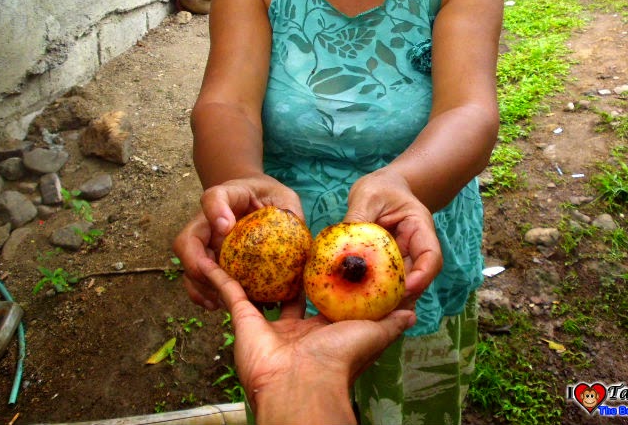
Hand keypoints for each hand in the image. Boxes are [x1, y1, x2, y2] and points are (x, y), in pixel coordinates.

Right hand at [172, 175, 301, 309]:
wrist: (257, 199)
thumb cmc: (271, 198)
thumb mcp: (284, 198)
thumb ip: (290, 212)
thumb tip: (297, 238)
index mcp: (227, 196)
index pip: (213, 198)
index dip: (215, 212)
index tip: (226, 227)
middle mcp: (207, 220)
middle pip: (186, 240)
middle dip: (197, 263)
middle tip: (219, 279)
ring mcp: (203, 242)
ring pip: (187, 263)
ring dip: (200, 284)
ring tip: (221, 301)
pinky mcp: (206, 260)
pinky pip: (195, 279)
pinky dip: (201, 293)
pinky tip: (219, 305)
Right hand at [199, 256, 414, 424]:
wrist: (301, 385)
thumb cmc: (339, 361)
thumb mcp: (374, 335)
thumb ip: (391, 321)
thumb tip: (413, 307)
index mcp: (322, 331)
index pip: (323, 300)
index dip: (325, 278)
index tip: (327, 252)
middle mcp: (294, 329)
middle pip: (290, 294)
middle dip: (290, 272)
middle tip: (290, 241)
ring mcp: (267, 325)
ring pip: (258, 290)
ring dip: (251, 269)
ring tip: (250, 241)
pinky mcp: (243, 320)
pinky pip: (230, 292)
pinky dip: (219, 275)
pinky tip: (214, 255)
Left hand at [345, 170, 442, 305]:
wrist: (382, 189)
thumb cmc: (379, 188)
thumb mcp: (367, 196)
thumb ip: (358, 217)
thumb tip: (343, 243)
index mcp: (419, 228)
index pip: (431, 256)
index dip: (422, 276)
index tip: (405, 289)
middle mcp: (415, 248)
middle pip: (418, 278)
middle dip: (404, 296)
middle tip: (382, 310)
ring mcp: (404, 259)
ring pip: (404, 285)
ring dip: (391, 300)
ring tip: (371, 314)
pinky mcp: (389, 267)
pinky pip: (387, 283)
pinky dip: (378, 295)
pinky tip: (361, 308)